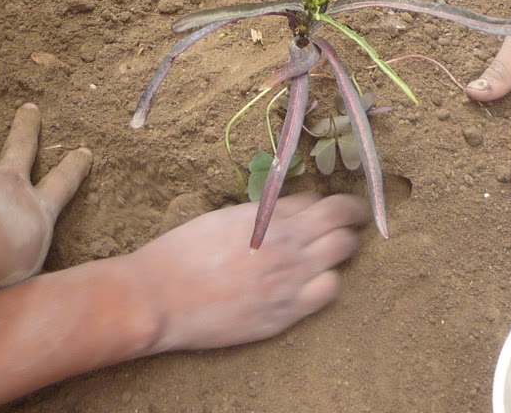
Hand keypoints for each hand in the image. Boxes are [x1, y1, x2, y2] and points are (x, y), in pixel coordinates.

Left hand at [0, 104, 92, 288]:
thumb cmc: (4, 268)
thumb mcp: (28, 278)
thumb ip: (29, 281)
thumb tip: (34, 305)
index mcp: (37, 207)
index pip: (63, 184)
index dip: (75, 168)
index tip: (84, 151)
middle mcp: (9, 182)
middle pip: (21, 147)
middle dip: (26, 128)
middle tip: (29, 108)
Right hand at [126, 193, 367, 353]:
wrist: (161, 296)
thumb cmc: (181, 253)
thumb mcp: (222, 219)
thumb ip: (257, 215)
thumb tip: (279, 210)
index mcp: (265, 215)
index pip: (315, 199)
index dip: (322, 202)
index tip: (324, 207)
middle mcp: (285, 241)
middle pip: (339, 218)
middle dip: (347, 216)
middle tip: (349, 220)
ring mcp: (289, 277)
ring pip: (342, 250)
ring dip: (343, 246)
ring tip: (337, 249)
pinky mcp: (286, 311)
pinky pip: (329, 290)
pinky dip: (328, 282)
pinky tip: (316, 283)